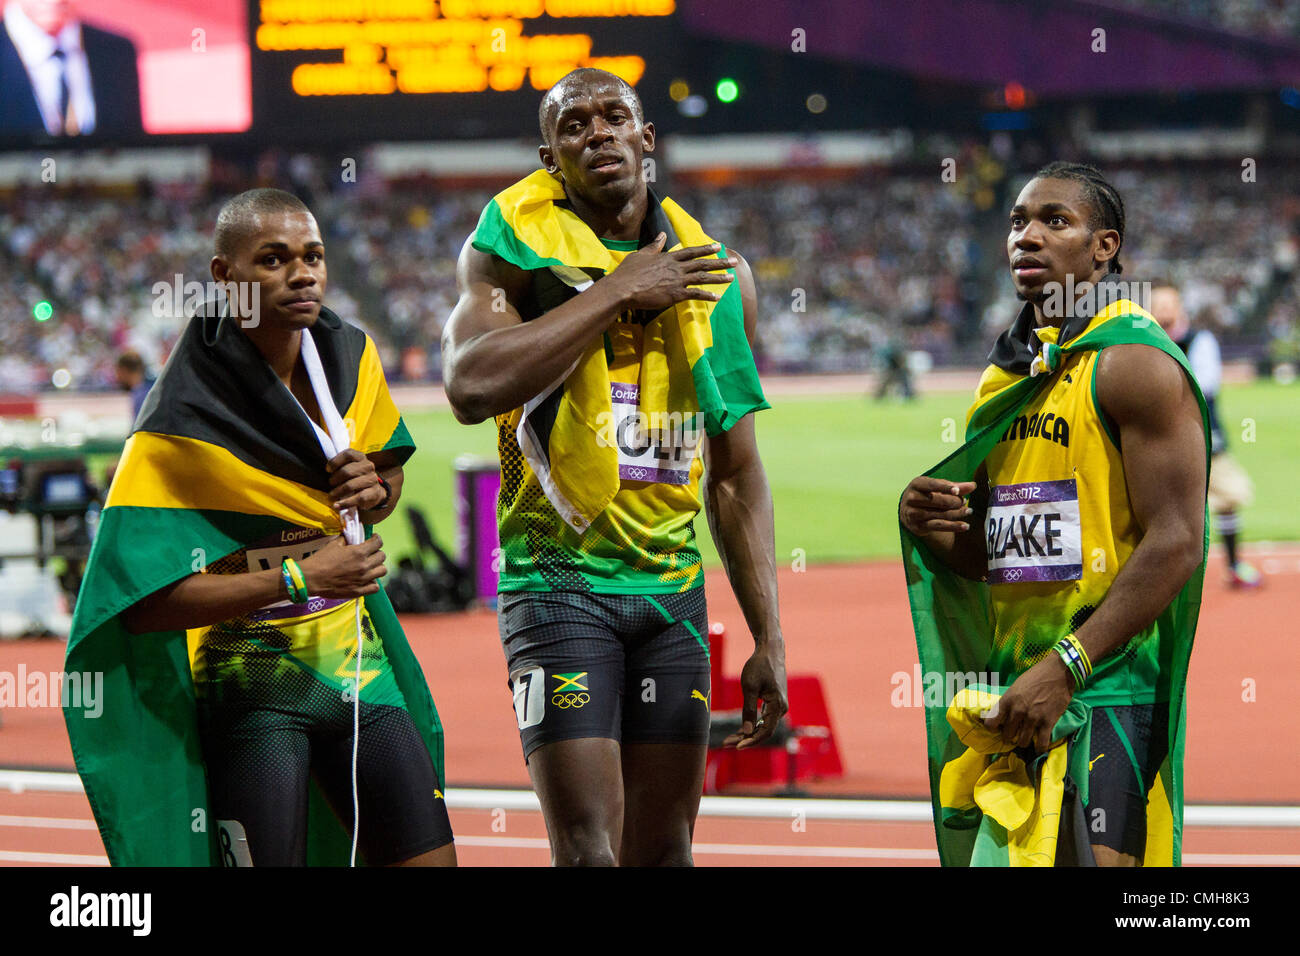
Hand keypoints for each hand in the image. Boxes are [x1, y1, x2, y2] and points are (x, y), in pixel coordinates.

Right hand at [298, 533, 386, 597]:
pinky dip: (373, 583)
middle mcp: (364, 565)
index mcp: (359, 552)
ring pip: (382, 571)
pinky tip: (367, 579)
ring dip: (377, 567)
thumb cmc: (321, 560)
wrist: (312, 578)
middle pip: (382, 556)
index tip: (373, 540)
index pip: (378, 543)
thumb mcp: (334, 544)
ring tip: (370, 566)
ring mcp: (363, 579)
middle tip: (370, 553)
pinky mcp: (359, 591)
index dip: (376, 539)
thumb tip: (352, 535)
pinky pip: (375, 587)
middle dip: (376, 552)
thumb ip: (347, 539)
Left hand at [326, 449, 385, 512]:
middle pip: (347, 471)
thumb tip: (326, 470)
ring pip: (350, 485)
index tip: (328, 470)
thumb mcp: (350, 467)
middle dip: (335, 479)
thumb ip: (340, 465)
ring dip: (338, 492)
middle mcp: (368, 466)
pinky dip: (345, 503)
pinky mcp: (374, 492)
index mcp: (361, 457)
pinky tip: (337, 505)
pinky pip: (357, 498)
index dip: (335, 462)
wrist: (373, 492)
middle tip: (330, 484)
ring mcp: (372, 479)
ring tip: (331, 496)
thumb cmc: (355, 478)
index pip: (348, 454)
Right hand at [603, 233, 736, 312]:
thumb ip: (654, 246)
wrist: (623, 288)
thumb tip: (662, 234)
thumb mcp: (640, 255)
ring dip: (718, 277)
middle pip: (702, 263)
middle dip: (720, 262)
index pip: (691, 251)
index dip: (706, 249)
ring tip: (732, 278)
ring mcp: (677, 280)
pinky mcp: (675, 294)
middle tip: (734, 261)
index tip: (717, 247)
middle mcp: (676, 267)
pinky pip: (695, 294)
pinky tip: (718, 297)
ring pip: (702, 277)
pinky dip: (708, 296)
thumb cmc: (628, 273)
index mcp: (668, 257)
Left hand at [723, 640, 788, 749]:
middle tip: (726, 744)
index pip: (765, 731)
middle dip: (745, 739)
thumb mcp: (749, 687)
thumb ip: (748, 710)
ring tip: (729, 740)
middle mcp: (781, 709)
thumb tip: (747, 732)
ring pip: (763, 726)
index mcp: (778, 706)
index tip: (736, 747)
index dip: (751, 741)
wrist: (770, 650)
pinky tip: (739, 731)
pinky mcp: (774, 703)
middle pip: (764, 731)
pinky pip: (763, 719)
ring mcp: (778, 706)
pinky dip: (752, 725)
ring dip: (747, 733)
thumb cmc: (759, 666)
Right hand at [900, 477, 976, 538]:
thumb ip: (955, 486)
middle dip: (954, 501)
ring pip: (941, 514)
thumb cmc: (926, 494)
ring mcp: (913, 513)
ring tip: (969, 511)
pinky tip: (965, 526)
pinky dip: (954, 526)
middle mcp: (912, 498)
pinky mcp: (918, 526)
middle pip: (938, 500)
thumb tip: (973, 486)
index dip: (945, 488)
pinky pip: (939, 526)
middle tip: (964, 501)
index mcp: (917, 484)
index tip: (957, 490)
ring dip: (958, 513)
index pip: (932, 485)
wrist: (908, 511)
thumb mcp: (937, 487)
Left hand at [981, 653, 1073, 751]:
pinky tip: (1039, 747)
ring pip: (1022, 741)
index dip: (993, 728)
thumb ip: (1009, 701)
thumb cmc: (1036, 676)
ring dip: (1023, 742)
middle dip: (1010, 736)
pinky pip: (1042, 743)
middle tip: (1014, 734)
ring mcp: (1033, 718)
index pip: (991, 723)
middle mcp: (1018, 711)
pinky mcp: (1048, 722)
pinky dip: (1040, 748)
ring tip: (1026, 739)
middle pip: (1007, 735)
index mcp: (1007, 700)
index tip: (997, 729)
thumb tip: (1003, 715)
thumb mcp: (1016, 687)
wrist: (1058, 672)